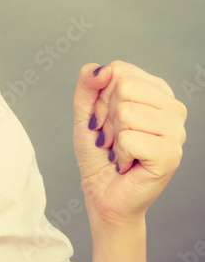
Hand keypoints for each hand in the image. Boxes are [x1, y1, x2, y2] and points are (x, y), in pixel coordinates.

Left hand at [73, 61, 186, 226]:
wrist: (103, 192)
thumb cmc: (99, 152)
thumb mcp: (86, 111)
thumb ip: (88, 83)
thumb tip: (104, 69)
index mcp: (157, 91)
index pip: (119, 70)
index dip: (101, 97)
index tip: (105, 119)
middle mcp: (173, 108)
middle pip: (123, 88)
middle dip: (106, 116)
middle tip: (113, 138)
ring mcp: (176, 131)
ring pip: (126, 112)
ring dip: (113, 137)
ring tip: (121, 151)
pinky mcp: (170, 155)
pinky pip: (129, 138)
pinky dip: (119, 154)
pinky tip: (128, 163)